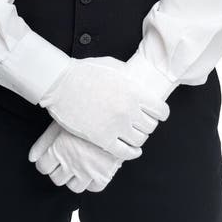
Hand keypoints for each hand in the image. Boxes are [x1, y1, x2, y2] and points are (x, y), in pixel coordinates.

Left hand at [29, 120, 122, 192]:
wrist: (114, 113)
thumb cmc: (84, 113)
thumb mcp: (61, 123)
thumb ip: (44, 142)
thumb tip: (31, 158)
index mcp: (60, 149)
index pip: (43, 167)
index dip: (45, 161)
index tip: (50, 156)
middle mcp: (73, 164)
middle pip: (56, 179)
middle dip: (58, 169)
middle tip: (65, 157)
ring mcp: (89, 171)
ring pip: (73, 187)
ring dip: (73, 177)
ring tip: (77, 163)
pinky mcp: (105, 174)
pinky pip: (94, 188)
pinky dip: (91, 180)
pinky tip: (91, 167)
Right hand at [37, 55, 169, 158]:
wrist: (60, 83)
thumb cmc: (85, 71)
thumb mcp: (114, 67)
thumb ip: (130, 78)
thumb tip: (139, 84)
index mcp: (134, 91)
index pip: (161, 110)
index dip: (160, 113)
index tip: (157, 114)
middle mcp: (129, 110)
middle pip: (150, 126)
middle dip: (147, 125)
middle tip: (141, 123)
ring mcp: (116, 126)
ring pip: (139, 140)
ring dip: (138, 138)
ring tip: (134, 134)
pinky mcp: (102, 139)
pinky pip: (124, 153)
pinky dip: (131, 153)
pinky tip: (132, 150)